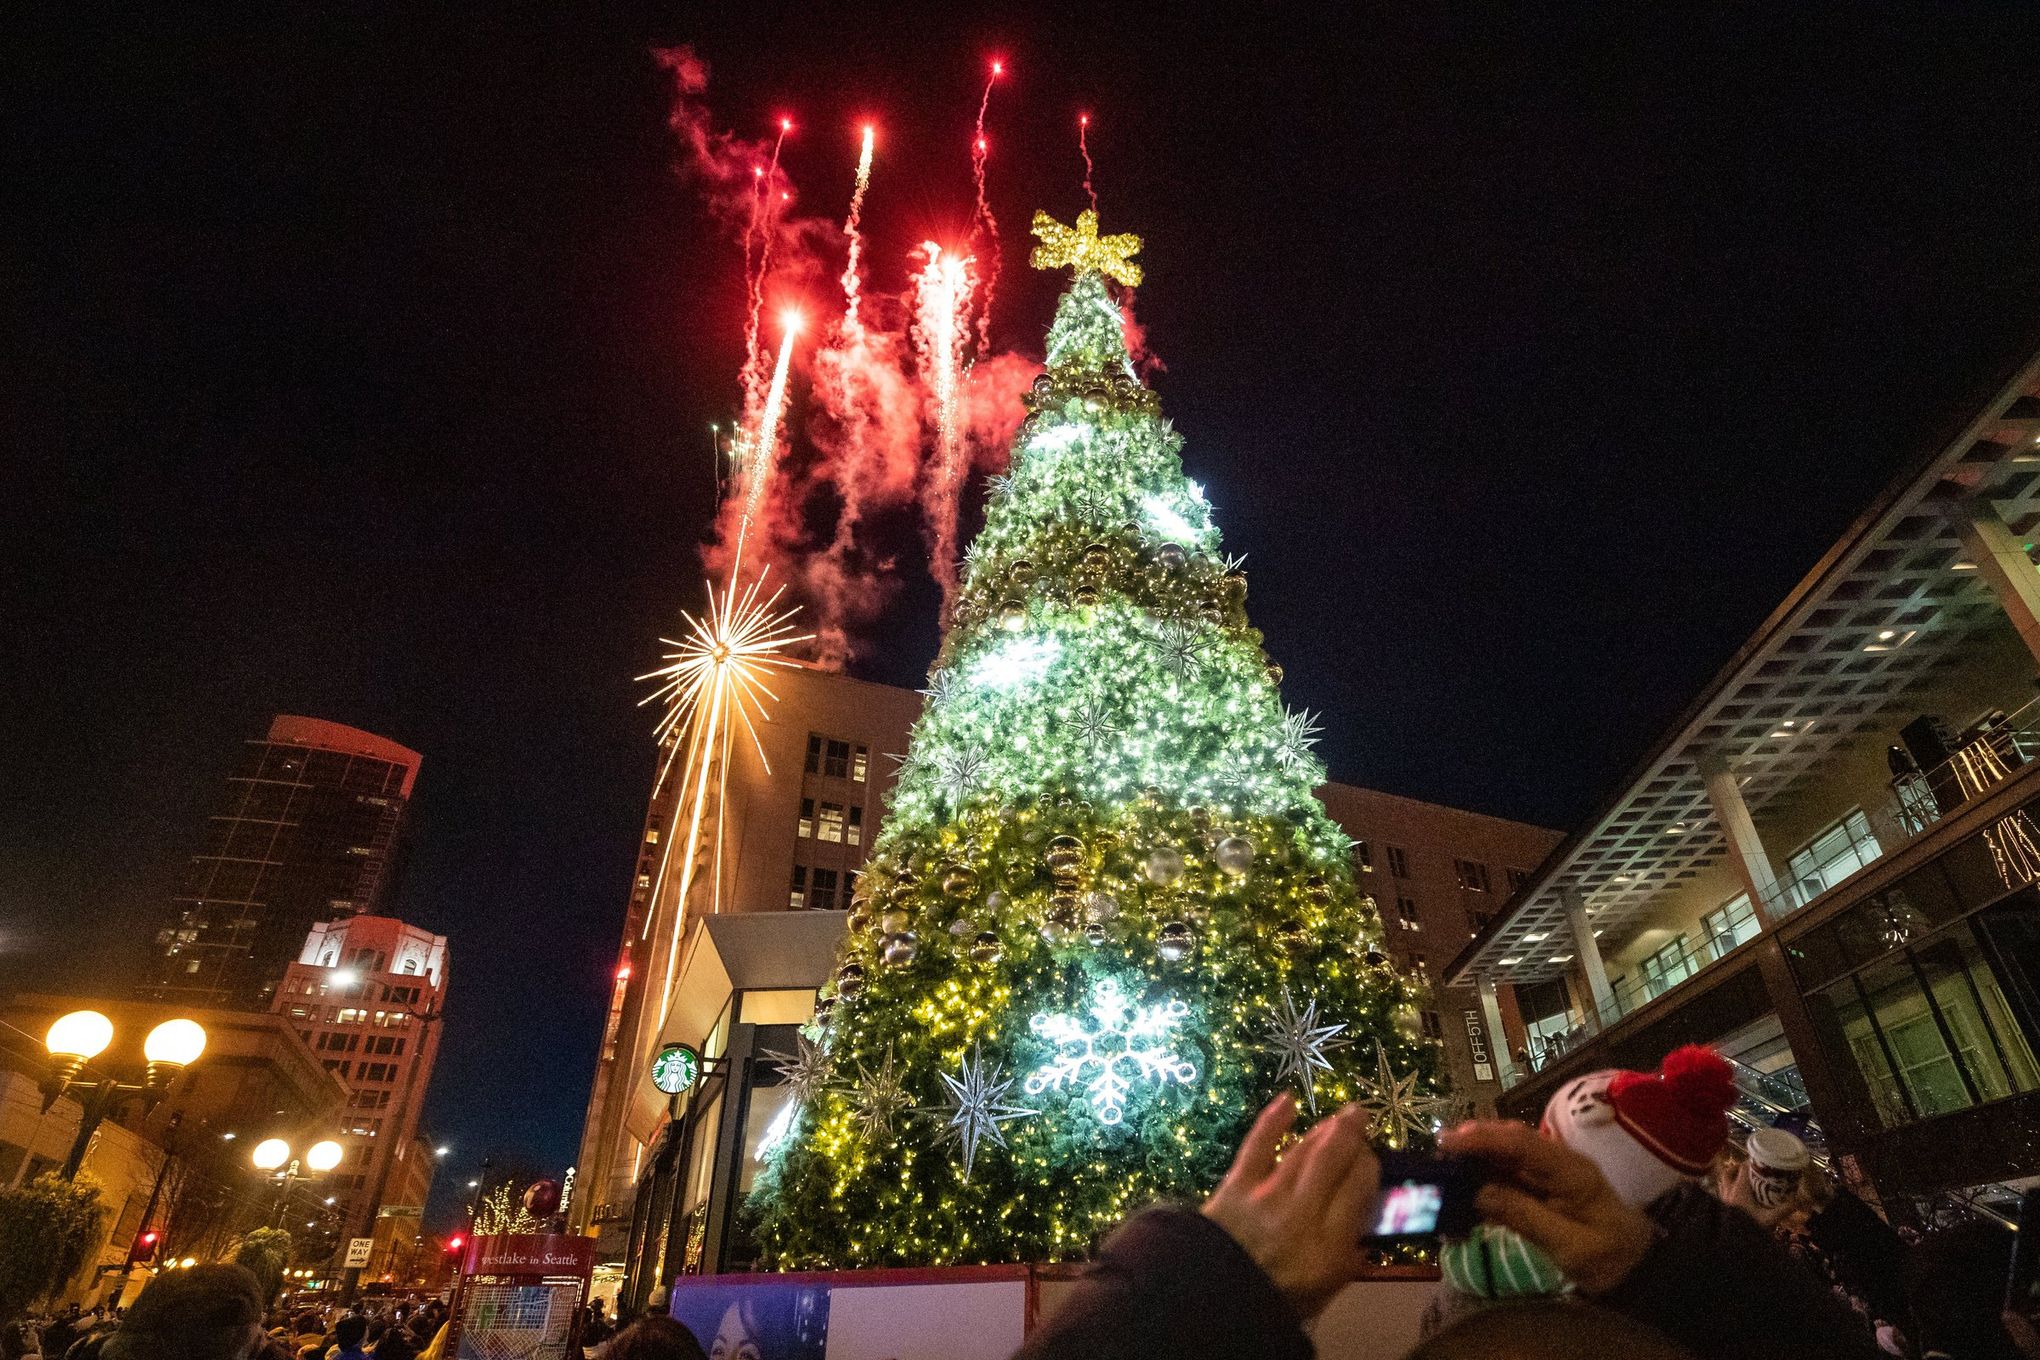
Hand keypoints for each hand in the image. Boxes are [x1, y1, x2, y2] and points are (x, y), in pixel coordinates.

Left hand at [1201, 1096, 1379, 1319]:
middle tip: (1360, 1119)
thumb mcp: (1324, 1290)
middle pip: (1334, 1161)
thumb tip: (1365, 1226)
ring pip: (1302, 1150)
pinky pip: (1258, 1145)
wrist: (1212, 1301)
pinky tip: (1288, 1100)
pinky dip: (1273, 1120)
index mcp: (1329, 1246)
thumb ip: (1348, 1257)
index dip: (1369, 1167)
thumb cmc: (1274, 1298)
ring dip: (1324, 1129)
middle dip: (1351, 1135)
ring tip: (1340, 1117)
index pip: (1359, 1190)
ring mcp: (1267, 1196)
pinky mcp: (1236, 1185)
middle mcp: (1302, 1215)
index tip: (1371, 1159)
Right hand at [1439, 1119, 1656, 1295]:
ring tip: (1444, 1162)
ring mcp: (1550, 1173)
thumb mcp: (1570, 1246)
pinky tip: (1464, 1183)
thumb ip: (1525, 1216)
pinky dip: (1484, 1174)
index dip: (1483, 1139)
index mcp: (1570, 1171)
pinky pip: (1508, 1172)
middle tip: (1438, 1149)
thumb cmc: (1608, 1257)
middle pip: (1511, 1140)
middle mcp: (1558, 1162)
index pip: (1521, 1144)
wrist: (1637, 1267)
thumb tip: (1478, 1193)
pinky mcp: (1543, 1186)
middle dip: (1474, 1140)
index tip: (1449, 1142)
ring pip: (1506, 1153)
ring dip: (1476, 1155)